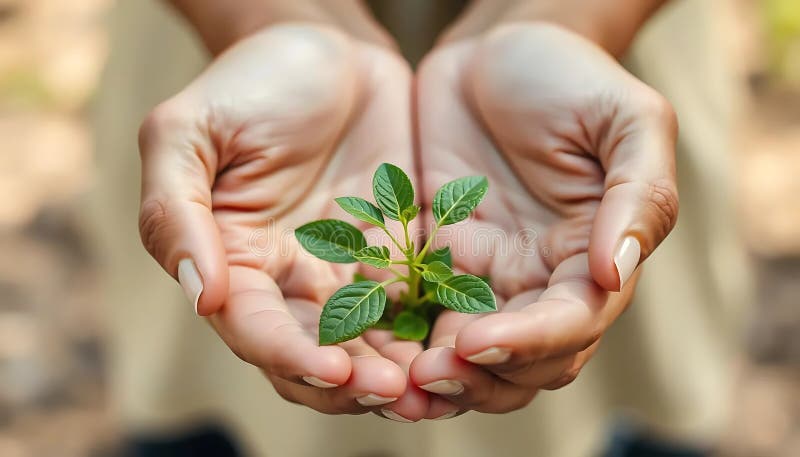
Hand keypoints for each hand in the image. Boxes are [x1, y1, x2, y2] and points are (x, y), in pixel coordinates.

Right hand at [138, 24, 428, 419]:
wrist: (325, 48)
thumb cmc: (247, 83)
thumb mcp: (187, 133)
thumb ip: (174, 214)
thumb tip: (199, 297)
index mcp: (233, 263)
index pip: (256, 331)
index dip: (291, 358)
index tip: (334, 370)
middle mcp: (288, 281)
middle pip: (316, 358)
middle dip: (352, 384)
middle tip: (397, 393)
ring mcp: (345, 271)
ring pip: (370, 345)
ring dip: (399, 374)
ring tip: (437, 385)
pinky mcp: (395, 254)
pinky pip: (415, 305)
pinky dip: (433, 332)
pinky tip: (461, 344)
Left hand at [410, 22, 677, 413]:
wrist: (497, 50)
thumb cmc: (570, 76)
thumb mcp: (626, 120)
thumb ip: (639, 195)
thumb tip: (614, 273)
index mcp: (590, 258)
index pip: (570, 325)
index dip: (529, 344)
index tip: (479, 342)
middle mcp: (537, 279)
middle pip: (520, 363)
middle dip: (479, 379)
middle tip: (429, 375)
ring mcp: (482, 273)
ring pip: (467, 355)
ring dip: (438, 377)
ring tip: (398, 382)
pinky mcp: (432, 258)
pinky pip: (415, 312)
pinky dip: (398, 339)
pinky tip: (368, 344)